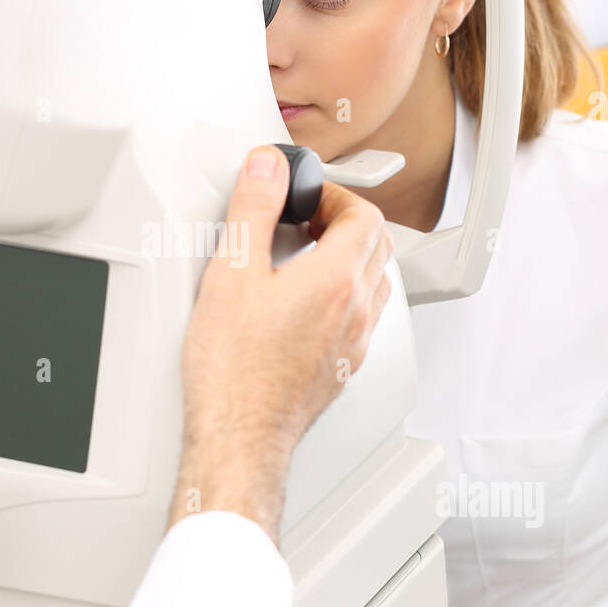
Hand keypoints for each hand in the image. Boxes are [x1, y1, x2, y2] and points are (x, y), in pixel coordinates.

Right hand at [168, 144, 393, 543]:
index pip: (364, 216)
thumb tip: (268, 168)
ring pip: (373, 284)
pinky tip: (306, 303)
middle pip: (377, 247)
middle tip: (308, 217)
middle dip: (347, 221)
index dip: (337, 195)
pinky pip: (360, 319)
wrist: (239, 437)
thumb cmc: (233, 370)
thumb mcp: (231, 272)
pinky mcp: (342, 370)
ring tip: (308, 254)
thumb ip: (253, 209)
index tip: (305, 194)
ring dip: (350, 258)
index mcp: (336, 281)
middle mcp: (356, 312)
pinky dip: (344, 296)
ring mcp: (353, 345)